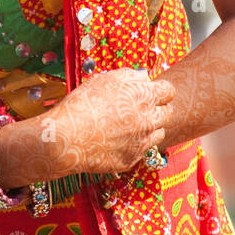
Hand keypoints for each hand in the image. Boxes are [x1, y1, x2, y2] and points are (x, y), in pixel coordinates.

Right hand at [48, 68, 174, 176]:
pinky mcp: (132, 159)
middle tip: (138, 110)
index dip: (159, 90)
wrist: (66, 138)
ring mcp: (142, 142)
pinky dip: (133, 145)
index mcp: (144, 96)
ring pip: (158, 133)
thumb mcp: (104, 80)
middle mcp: (149, 119)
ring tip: (126, 126)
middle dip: (157, 109)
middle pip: (167, 113)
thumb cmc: (82, 104)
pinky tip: (115, 140)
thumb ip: (129, 75)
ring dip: (149, 128)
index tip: (149, 92)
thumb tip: (144, 77)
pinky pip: (141, 150)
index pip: (169, 91)